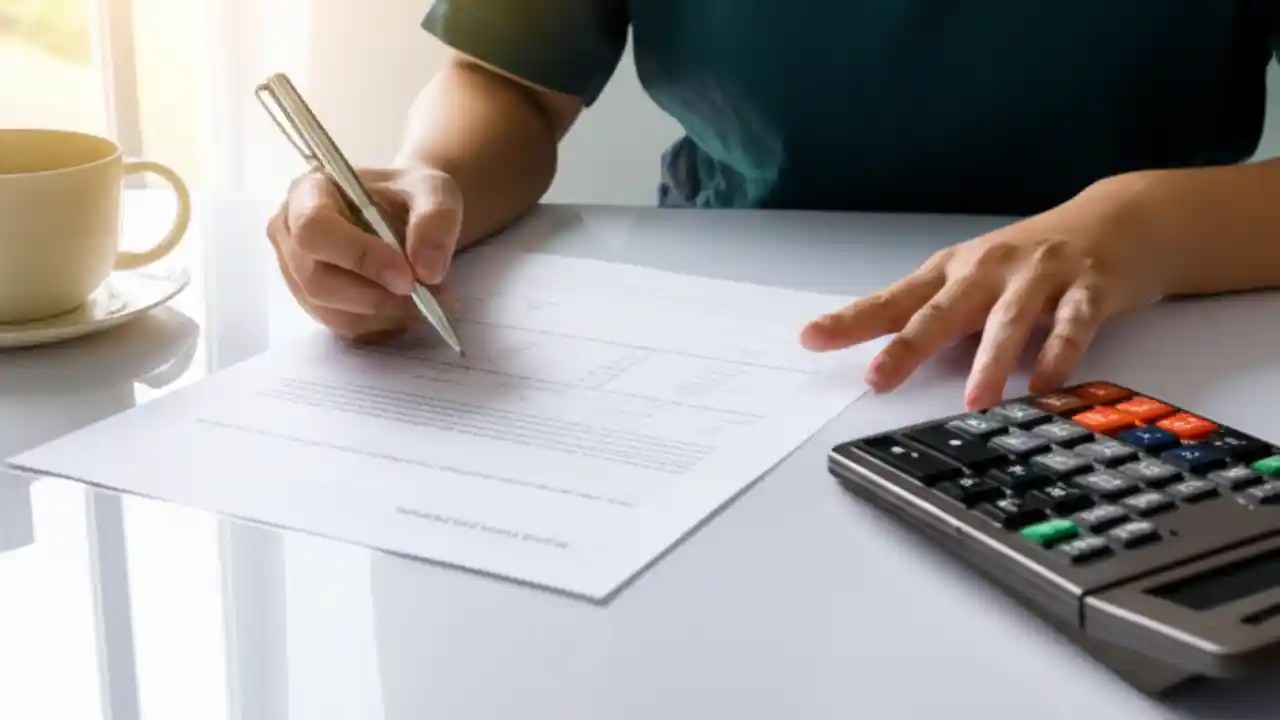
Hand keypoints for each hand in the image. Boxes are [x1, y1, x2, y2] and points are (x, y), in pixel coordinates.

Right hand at [266, 166, 462, 341]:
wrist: (410, 212)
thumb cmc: (411, 195)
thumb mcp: (435, 192)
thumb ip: (435, 220)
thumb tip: (427, 271)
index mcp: (308, 193)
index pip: (315, 229)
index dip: (359, 257)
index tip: (407, 276)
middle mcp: (290, 234)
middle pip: (317, 279)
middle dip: (375, 296)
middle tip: (425, 294)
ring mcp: (297, 273)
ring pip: (330, 310)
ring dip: (383, 314)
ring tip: (425, 300)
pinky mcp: (315, 303)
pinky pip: (343, 326)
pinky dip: (381, 325)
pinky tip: (407, 308)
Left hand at [800, 177, 1170, 408]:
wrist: (1117, 220)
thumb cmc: (1031, 261)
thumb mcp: (975, 283)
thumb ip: (938, 321)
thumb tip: (889, 363)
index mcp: (953, 273)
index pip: (893, 301)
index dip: (851, 321)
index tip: (810, 338)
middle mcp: (988, 271)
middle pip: (941, 311)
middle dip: (908, 345)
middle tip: (879, 378)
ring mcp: (1038, 276)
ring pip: (1009, 319)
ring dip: (990, 360)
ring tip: (975, 400)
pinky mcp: (1088, 287)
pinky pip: (1073, 323)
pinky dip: (1060, 353)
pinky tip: (1047, 383)